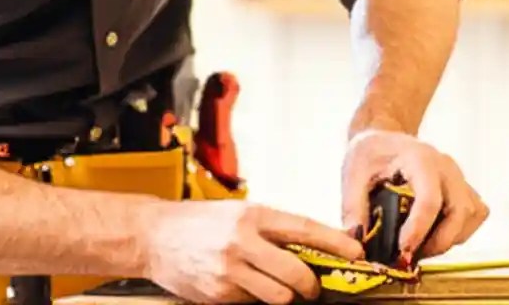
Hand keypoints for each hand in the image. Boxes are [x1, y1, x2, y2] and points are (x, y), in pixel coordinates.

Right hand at [142, 199, 363, 303]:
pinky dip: (257, 298)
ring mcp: (229, 271)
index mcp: (252, 215)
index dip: (335, 243)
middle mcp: (242, 242)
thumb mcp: (238, 212)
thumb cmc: (199, 222)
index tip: (355, 252)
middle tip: (313, 286)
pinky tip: (247, 286)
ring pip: (279, 296)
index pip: (304, 230)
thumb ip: (272, 228)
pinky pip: (252, 303)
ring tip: (279, 286)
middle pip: (297, 272)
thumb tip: (314, 245)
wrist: (152, 236)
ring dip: (286, 296)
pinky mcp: (217, 294)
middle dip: (312, 285)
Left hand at [341, 129, 487, 264]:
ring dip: (449, 239)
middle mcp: (446, 167)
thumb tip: (356, 239)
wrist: (383, 137)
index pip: (429, 199)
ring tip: (419, 245)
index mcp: (420, 159)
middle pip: (459, 212)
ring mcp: (459, 177)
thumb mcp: (352, 174)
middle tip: (409, 255)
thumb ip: (352, 207)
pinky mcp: (464, 188)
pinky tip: (434, 234)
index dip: (419, 230)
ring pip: (470, 216)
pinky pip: (474, 216)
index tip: (402, 250)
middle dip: (438, 242)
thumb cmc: (369, 153)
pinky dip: (458, 232)